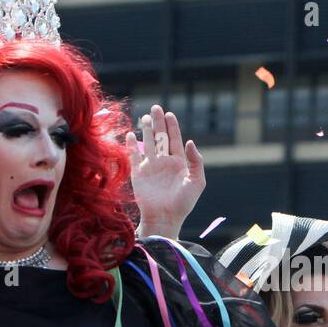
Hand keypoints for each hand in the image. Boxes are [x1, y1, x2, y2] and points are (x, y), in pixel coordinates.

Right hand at [127, 105, 204, 239]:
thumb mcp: (197, 182)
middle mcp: (164, 162)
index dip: (172, 126)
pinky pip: (133, 156)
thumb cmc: (183, 203)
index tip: (170, 114)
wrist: (165, 218)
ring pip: (147, 143)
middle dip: (158, 122)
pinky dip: (131, 145)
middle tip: (156, 108)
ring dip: (146, 130)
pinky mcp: (138, 173)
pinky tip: (130, 134)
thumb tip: (190, 141)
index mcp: (179, 163)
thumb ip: (196, 161)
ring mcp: (150, 167)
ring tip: (145, 117)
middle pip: (160, 137)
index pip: (175, 140)